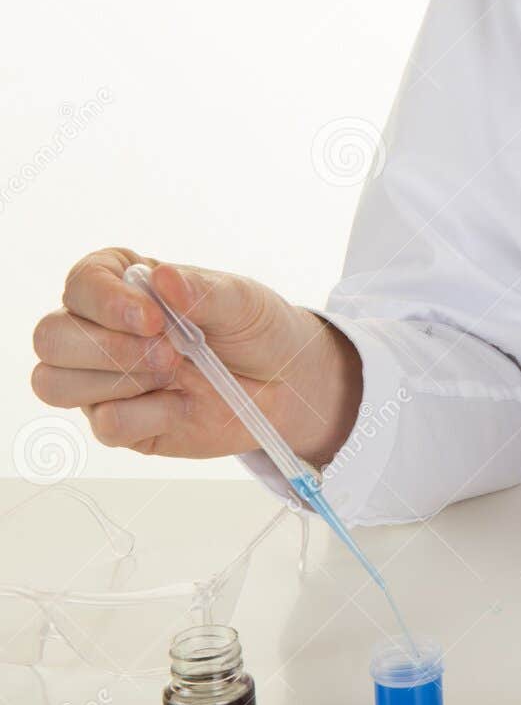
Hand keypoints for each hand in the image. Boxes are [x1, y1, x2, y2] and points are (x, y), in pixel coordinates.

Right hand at [32, 247, 361, 464]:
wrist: (285, 382)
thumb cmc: (254, 330)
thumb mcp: (240, 301)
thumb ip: (201, 290)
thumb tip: (162, 279)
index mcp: (119, 284)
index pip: (80, 284)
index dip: (106, 302)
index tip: (154, 318)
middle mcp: (98, 330)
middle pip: (50, 338)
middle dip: (107, 348)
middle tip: (171, 354)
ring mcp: (103, 380)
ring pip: (56, 383)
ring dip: (120, 381)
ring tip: (175, 373)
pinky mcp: (121, 423)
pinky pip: (105, 425)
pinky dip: (146, 416)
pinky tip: (181, 405)